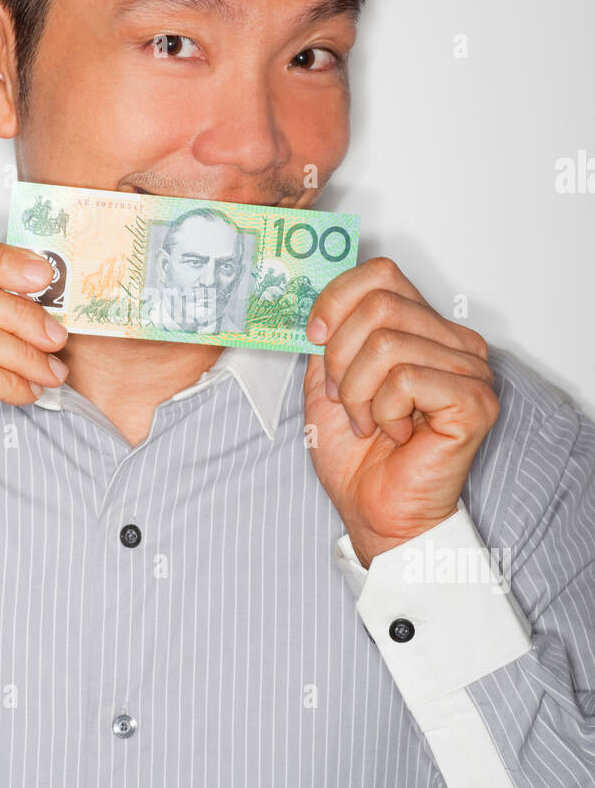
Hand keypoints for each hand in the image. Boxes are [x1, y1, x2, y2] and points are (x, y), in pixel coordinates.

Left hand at [303, 257, 498, 567]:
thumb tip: (313, 302)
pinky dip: (384, 411)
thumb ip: (328, 337)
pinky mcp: (474, 402)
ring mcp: (470, 370)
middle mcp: (453, 342)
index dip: (336, 300)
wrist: (376, 513)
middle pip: (379, 304)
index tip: (314, 338)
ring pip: (386, 343)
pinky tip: (396, 433)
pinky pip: (405, 379)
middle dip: (341, 357)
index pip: (380, 274)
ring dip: (359, 394)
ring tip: (370, 423)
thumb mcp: (327, 383)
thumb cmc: (359, 457)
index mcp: (422, 328)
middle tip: (345, 399)